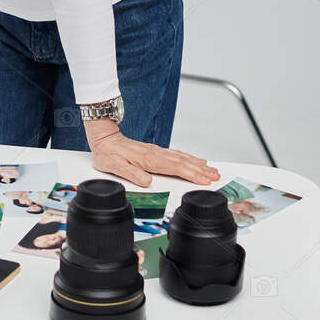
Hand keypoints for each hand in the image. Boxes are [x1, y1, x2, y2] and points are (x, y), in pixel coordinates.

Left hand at [84, 120, 218, 186]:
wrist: (104, 138)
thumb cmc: (108, 153)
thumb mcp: (115, 166)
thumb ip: (132, 174)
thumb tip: (147, 181)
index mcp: (149, 160)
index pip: (176, 168)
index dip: (192, 174)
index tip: (205, 180)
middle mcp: (156, 154)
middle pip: (184, 163)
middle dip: (201, 170)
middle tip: (216, 176)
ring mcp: (157, 152)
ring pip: (182, 158)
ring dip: (198, 164)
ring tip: (211, 169)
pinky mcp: (155, 151)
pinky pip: (177, 155)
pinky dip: (188, 158)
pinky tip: (194, 160)